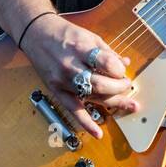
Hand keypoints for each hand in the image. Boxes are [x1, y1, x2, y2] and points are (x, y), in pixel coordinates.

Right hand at [20, 14, 133, 138]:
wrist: (36, 34)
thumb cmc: (65, 33)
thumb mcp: (90, 37)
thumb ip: (108, 52)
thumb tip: (125, 64)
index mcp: (80, 48)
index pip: (106, 63)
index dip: (119, 69)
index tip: (122, 69)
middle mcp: (70, 66)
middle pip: (101, 84)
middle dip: (120, 87)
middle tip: (126, 84)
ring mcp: (62, 81)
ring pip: (91, 97)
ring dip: (113, 102)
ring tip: (128, 104)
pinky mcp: (56, 91)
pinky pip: (73, 110)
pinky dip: (86, 123)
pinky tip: (98, 133)